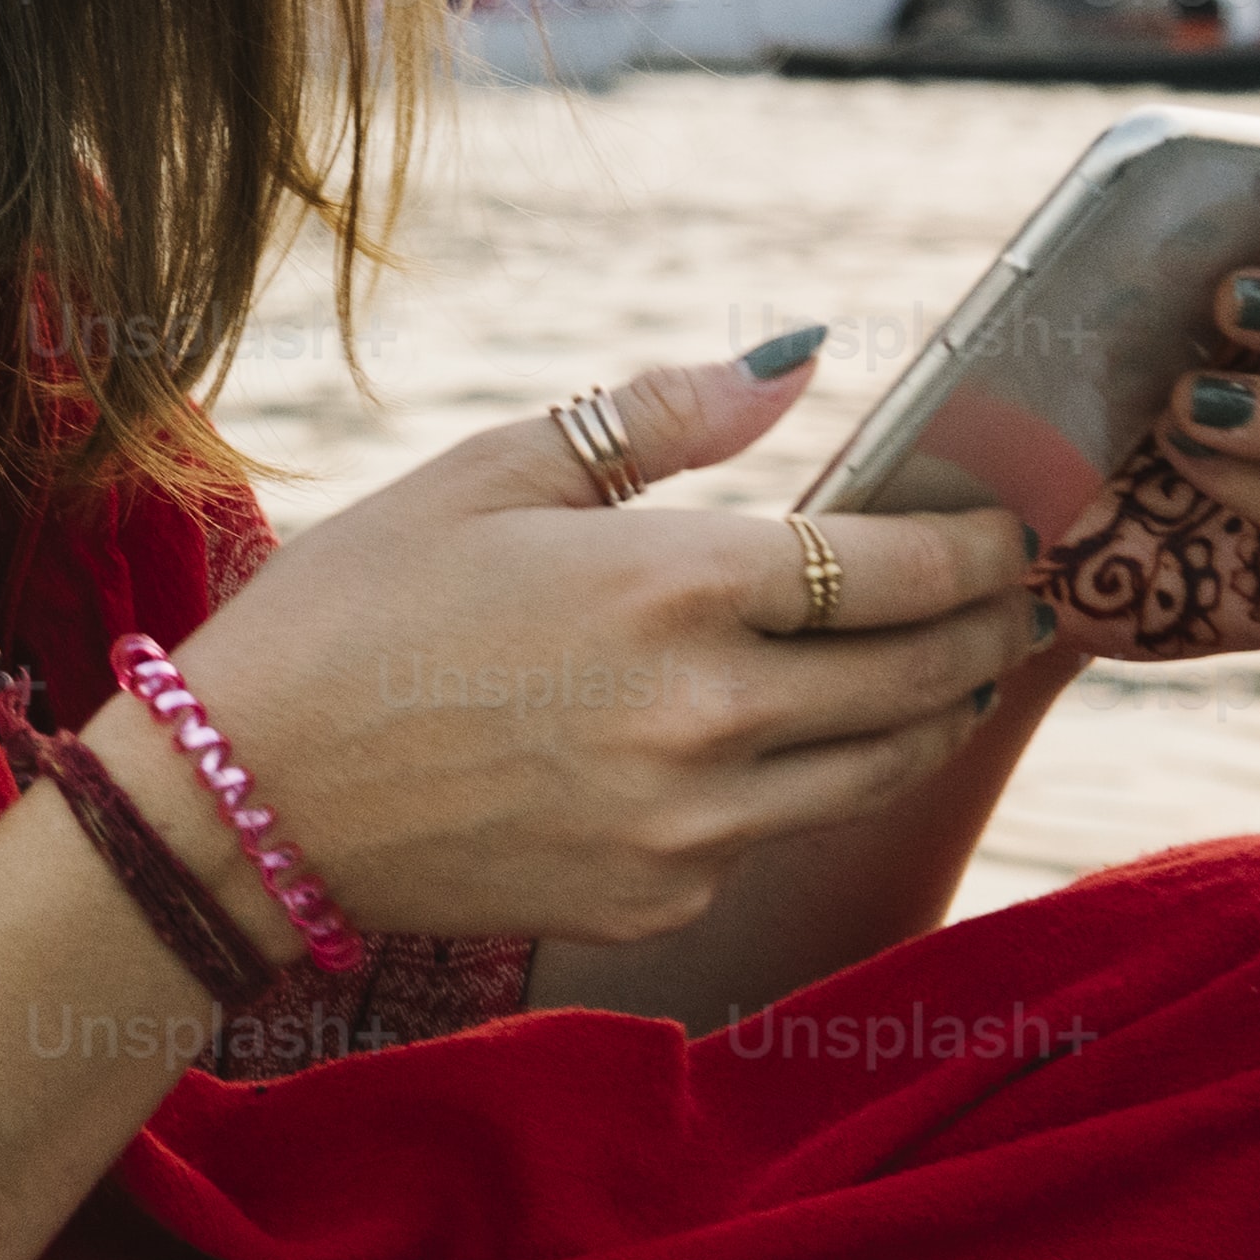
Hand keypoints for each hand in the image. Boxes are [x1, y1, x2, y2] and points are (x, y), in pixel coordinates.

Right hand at [143, 344, 1036, 950]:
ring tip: (944, 668)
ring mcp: (696, 822)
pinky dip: (799, 782)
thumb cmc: (351, 610)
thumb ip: (654, 419)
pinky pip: (777, 832)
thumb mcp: (485, 475)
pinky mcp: (665, 895)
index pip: (902, 567)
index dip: (984, 541)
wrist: (245, 800)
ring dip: (928, 711)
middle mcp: (710, 713)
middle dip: (986, 624)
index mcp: (673, 584)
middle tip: (1014, 593)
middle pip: (922, 673)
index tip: (1014, 521)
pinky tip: (775, 742)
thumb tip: (797, 363)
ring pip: (878, 767)